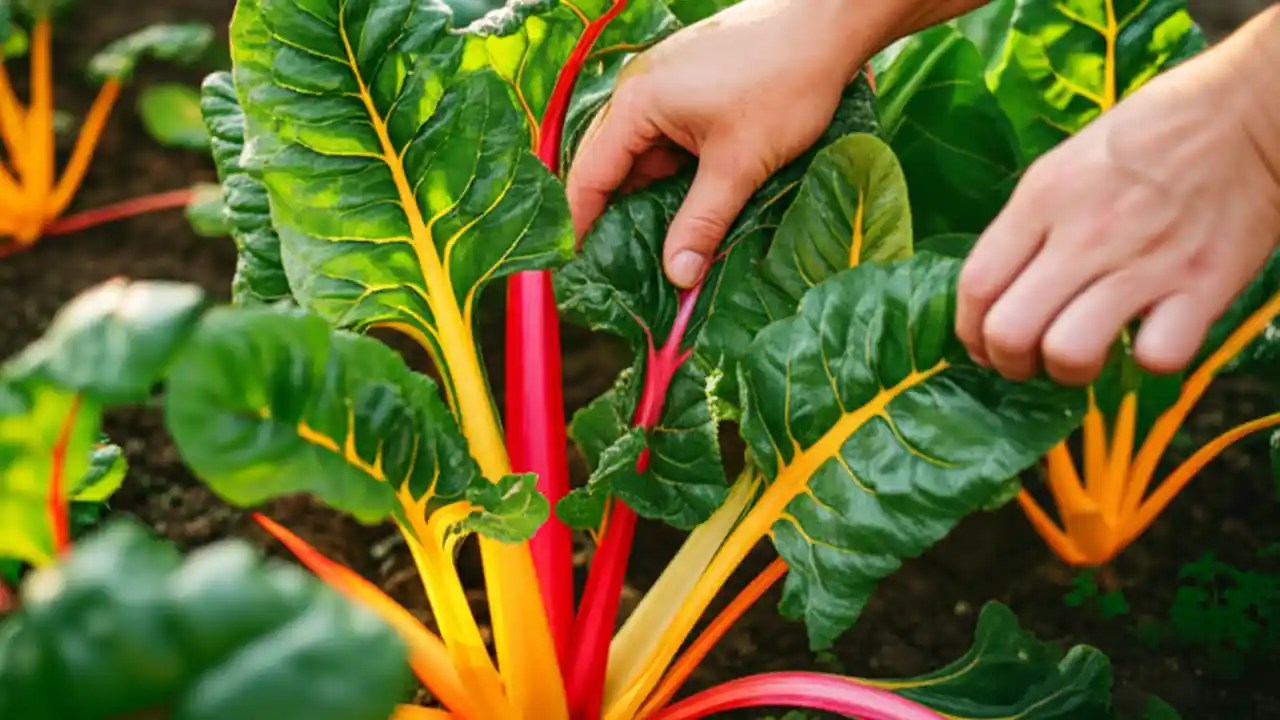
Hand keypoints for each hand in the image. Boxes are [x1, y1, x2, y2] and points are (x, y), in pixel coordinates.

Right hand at [567, 0, 981, 287]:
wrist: (828, 25)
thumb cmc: (783, 83)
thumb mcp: (739, 164)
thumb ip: (702, 222)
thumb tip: (678, 277)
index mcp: (636, 104)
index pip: (589, 175)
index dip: (581, 224)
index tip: (581, 268)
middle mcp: (640, 92)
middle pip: (612, 167)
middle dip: (617, 218)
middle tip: (622, 271)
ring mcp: (666, 88)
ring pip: (645, 158)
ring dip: (653, 200)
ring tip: (660, 250)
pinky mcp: (692, 90)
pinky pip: (670, 142)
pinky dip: (676, 177)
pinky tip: (693, 210)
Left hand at [957, 9, 1279, 385]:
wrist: (1248, 112)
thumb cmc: (1151, 135)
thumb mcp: (1065, 162)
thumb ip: (1029, 223)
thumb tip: (999, 287)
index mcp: (1044, 199)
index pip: (976, 286)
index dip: (970, 331)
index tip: (983, 344)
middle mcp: (1085, 234)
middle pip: (1009, 331)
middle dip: (1009, 363)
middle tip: (1027, 361)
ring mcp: (1145, 263)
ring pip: (1070, 353)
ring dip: (1070, 371)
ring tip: (1083, 356)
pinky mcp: (1204, 285)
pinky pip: (1157, 355)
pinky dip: (1150, 359)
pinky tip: (1151, 337)